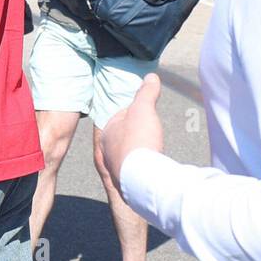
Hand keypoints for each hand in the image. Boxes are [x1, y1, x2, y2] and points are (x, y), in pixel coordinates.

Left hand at [101, 73, 163, 188]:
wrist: (142, 177)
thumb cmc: (138, 140)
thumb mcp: (144, 109)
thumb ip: (146, 93)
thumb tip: (151, 77)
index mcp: (107, 132)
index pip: (120, 117)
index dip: (136, 112)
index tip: (147, 112)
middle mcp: (108, 151)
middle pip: (124, 137)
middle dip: (137, 133)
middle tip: (151, 131)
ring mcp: (116, 168)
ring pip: (129, 155)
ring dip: (141, 151)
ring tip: (153, 148)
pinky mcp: (128, 183)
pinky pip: (136, 170)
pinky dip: (144, 166)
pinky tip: (153, 165)